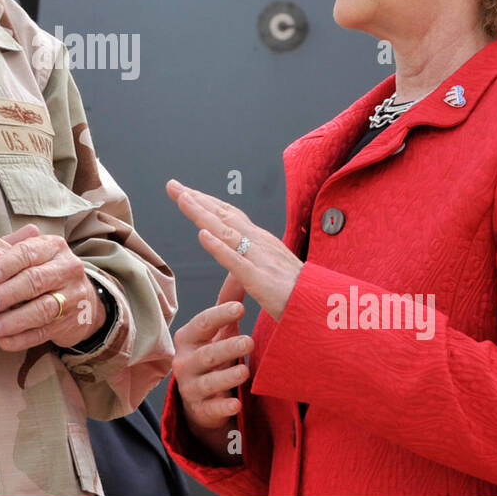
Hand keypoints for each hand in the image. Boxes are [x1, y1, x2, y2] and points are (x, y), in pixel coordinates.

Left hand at [0, 229, 105, 350]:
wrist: (81, 299)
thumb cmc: (44, 272)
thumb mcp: (34, 255)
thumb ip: (11, 249)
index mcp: (54, 247)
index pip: (29, 253)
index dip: (8, 265)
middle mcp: (67, 269)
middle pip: (37, 280)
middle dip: (9, 293)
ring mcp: (73, 296)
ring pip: (42, 309)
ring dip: (14, 320)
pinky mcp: (71, 322)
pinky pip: (44, 332)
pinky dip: (22, 338)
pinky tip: (4, 342)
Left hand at [166, 178, 302, 321]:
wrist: (323, 310)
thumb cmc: (299, 293)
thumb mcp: (271, 268)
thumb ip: (252, 258)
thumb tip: (232, 252)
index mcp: (261, 241)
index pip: (229, 215)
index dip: (206, 202)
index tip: (184, 191)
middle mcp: (260, 243)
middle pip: (224, 216)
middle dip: (197, 199)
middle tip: (172, 185)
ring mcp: (261, 260)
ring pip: (226, 232)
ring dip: (203, 214)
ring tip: (183, 199)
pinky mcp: (262, 281)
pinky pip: (237, 262)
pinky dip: (219, 247)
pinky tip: (203, 236)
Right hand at [172, 273, 252, 460]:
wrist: (201, 397)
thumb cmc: (213, 353)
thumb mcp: (219, 329)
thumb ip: (229, 301)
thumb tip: (239, 266)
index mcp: (188, 337)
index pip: (202, 324)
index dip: (219, 315)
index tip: (240, 307)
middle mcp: (184, 361)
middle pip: (206, 353)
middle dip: (228, 347)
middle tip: (250, 340)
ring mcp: (191, 387)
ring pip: (209, 382)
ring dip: (228, 375)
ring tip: (245, 370)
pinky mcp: (201, 410)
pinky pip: (213, 409)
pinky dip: (224, 406)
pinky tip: (236, 404)